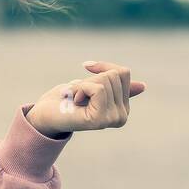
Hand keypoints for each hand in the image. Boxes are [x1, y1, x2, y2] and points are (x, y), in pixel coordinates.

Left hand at [26, 60, 144, 137]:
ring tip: (74, 98)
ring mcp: (111, 120)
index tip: (85, 81)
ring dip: (82, 84)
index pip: (123, 72)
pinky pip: (97, 88)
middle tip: (78, 94)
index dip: (101, 68)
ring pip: (105, 80)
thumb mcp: (93, 87)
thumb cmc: (67, 99)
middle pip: (114, 75)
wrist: (45, 114)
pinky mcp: (99, 120)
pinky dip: (80, 88)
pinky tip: (74, 102)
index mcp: (123, 108)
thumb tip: (143, 86)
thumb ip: (116, 87)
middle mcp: (122, 117)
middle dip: (91, 78)